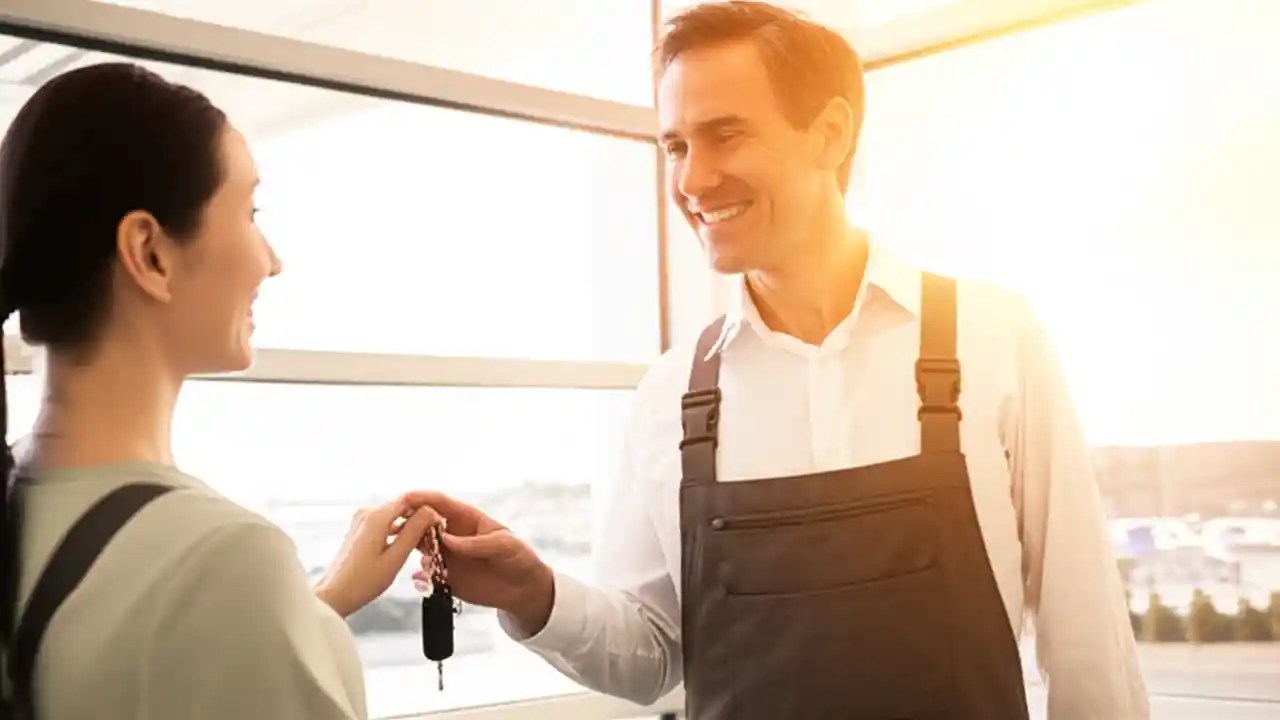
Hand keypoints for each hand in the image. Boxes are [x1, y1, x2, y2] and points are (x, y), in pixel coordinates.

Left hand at [315, 499, 439, 616]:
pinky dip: (396, 532)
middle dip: (418, 518)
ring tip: (421, 545)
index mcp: (376, 517)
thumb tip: (430, 511)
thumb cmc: (363, 582)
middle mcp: (366, 513)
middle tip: (433, 537)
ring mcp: (361, 521)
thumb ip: (414, 532)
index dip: (427, 508)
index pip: (409, 499)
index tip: (439, 523)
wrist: (334, 596)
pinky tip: (403, 547)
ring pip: (393, 516)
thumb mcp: (395, 558)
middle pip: (401, 506)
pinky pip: (383, 524)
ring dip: (408, 526)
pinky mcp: (359, 530)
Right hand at [401, 490, 554, 635]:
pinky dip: (421, 576)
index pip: (442, 503)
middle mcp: (453, 535)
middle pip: (424, 523)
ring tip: (406, 553)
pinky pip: (427, 575)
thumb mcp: (505, 546)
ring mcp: (448, 556)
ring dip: (411, 549)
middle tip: (394, 527)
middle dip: (408, 521)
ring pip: (421, 548)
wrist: (524, 590)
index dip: (423, 498)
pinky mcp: (447, 578)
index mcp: (468, 519)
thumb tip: (446, 539)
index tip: (406, 498)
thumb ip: (477, 543)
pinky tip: (421, 579)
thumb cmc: (519, 558)